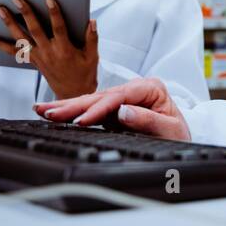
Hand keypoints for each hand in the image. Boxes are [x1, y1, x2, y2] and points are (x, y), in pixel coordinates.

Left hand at [0, 0, 98, 99]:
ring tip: (0, 10)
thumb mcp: (92, 56)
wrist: (73, 94)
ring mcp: (38, 56)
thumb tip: (91, 21)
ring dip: (9, 23)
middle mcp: (49, 52)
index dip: (54, 13)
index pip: (59, 27)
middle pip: (35, 30)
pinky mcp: (32, 60)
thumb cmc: (84, 74)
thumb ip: (92, 37)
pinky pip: (12, 52)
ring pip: (20, 38)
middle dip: (26, 13)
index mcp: (65, 49)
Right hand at [34, 76, 188, 139]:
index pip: (120, 96)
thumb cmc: (180, 134)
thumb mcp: (171, 130)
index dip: (99, 108)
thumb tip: (123, 112)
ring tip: (42, 110)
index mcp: (151, 88)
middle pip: (101, 96)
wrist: (184, 138)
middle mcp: (135, 88)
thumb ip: (148, 121)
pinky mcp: (113, 109)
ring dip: (66, 107)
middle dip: (74, 105)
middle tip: (50, 112)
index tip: (83, 120)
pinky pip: (90, 109)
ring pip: (91, 100)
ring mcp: (122, 97)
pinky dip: (72, 112)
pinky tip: (52, 112)